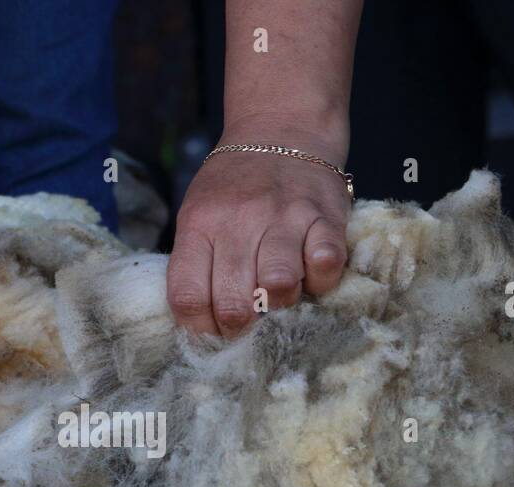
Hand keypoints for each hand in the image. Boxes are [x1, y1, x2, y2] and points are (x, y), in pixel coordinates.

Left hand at [168, 116, 351, 336]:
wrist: (282, 129)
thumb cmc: (234, 187)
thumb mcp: (197, 214)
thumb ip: (195, 263)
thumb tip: (202, 325)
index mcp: (200, 225)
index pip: (188, 297)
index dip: (199, 328)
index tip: (212, 329)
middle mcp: (239, 221)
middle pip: (232, 304)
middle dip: (240, 326)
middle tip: (249, 318)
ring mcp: (284, 218)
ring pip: (279, 289)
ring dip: (280, 303)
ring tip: (278, 291)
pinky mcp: (326, 217)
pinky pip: (325, 268)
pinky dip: (320, 280)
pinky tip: (310, 269)